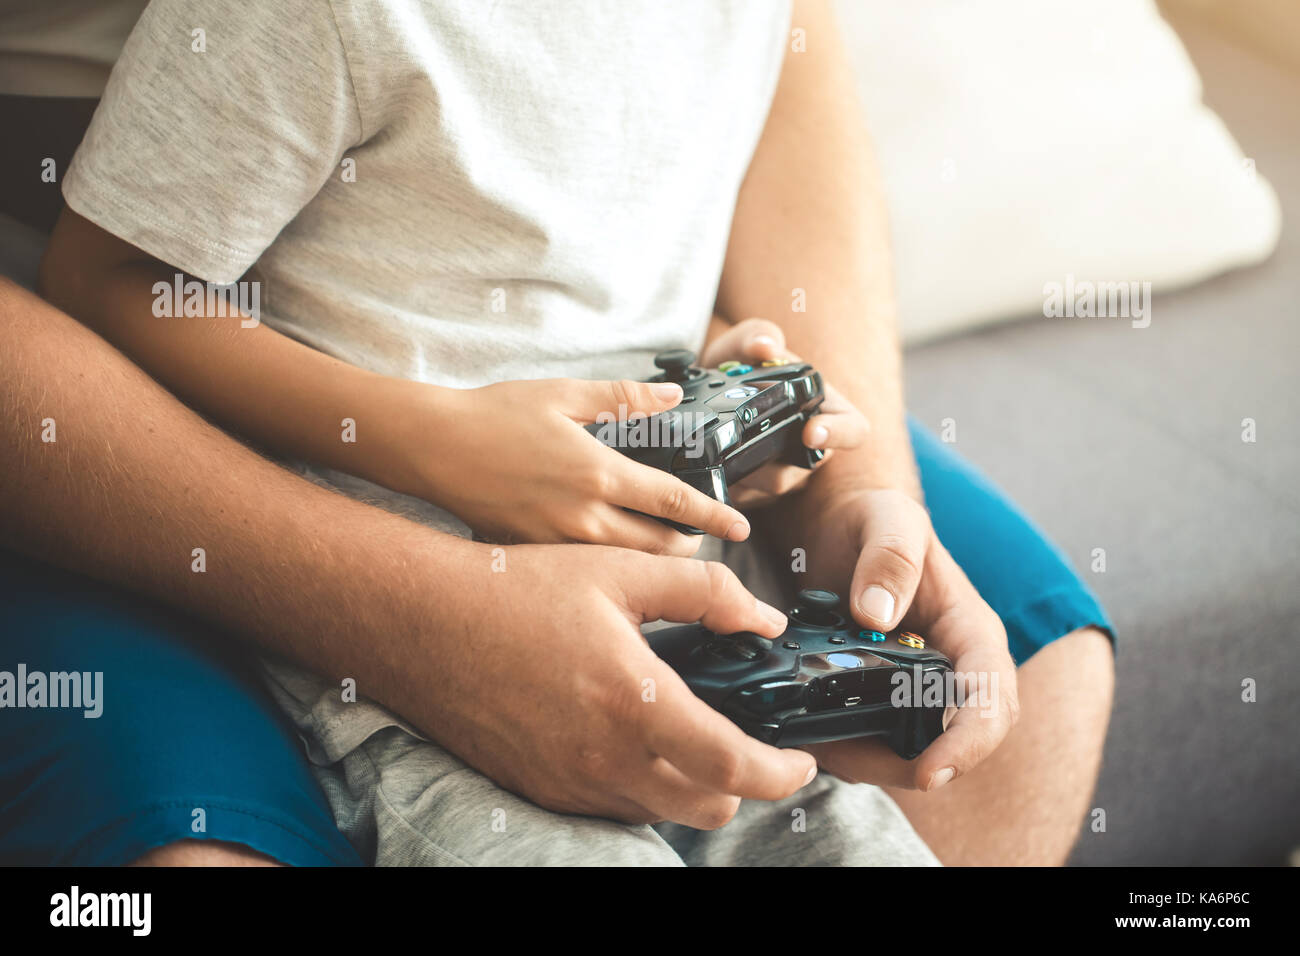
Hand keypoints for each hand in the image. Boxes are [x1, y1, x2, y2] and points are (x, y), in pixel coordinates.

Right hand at [383, 377, 754, 554]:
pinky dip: (607, 563)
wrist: (432, 446)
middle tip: (700, 536)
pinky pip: (584, 566)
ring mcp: (556, 541)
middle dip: (688, 546)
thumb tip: (671, 396)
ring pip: (623, 563)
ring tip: (661, 543)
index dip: (715, 515)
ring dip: (650, 557)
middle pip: (657, 546)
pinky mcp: (532, 553)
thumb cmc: (493, 415)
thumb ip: (624, 397)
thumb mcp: (564, 394)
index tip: (741, 525)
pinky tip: (608, 551)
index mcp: (598, 473)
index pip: (674, 501)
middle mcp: (583, 516)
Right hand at [406, 544, 818, 826]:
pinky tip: (631, 737)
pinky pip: (613, 808)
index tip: (800, 761)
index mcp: (634, 702)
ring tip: (687, 732)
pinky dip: (641, 786)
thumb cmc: (513, 592)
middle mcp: (605, 757)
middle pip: (710, 808)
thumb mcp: (617, 572)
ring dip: (692, 785)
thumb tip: (762, 617)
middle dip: (742, 783)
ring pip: (663, 812)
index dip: (782, 773)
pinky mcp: (542, 790)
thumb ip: (703, 593)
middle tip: (745, 741)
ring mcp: (570, 782)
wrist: (422, 625)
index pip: (734, 768)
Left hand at [700, 318, 867, 508]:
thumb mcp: (740, 345)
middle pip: (807, 466)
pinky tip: (709, 465)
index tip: (811, 433)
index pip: (854, 429)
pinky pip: (747, 497)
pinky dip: (727, 481)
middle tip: (739, 447)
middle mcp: (808, 442)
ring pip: (775, 485)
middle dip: (774, 460)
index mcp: (821, 405)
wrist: (700, 389)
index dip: (839, 434)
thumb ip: (755, 336)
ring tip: (716, 449)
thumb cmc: (734, 365)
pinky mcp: (756, 488)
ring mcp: (785, 469)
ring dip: (746, 470)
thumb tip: (766, 346)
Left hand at [780, 488, 1019, 790]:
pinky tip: (807, 735)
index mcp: (970, 630)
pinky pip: (870, 738)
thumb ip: (890, 558)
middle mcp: (951, 667)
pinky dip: (842, 746)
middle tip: (843, 759)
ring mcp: (914, 687)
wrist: (841, 523)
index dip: (970, 740)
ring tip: (816, 746)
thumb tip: (877, 616)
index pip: (991, 696)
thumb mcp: (887, 520)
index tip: (933, 771)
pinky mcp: (877, 697)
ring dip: (865, 761)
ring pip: (906, 750)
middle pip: (951, 740)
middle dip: (903, 765)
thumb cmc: (877, 518)